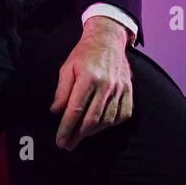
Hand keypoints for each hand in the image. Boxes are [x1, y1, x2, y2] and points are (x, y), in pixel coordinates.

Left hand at [50, 16, 132, 150]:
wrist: (108, 39)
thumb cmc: (84, 54)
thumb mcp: (67, 67)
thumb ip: (62, 90)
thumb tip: (56, 111)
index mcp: (87, 78)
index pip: (75, 110)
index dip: (66, 128)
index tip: (60, 140)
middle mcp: (105, 84)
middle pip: (91, 119)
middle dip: (77, 136)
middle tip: (68, 145)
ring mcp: (119, 88)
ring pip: (107, 119)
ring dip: (93, 132)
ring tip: (81, 136)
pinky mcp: (129, 90)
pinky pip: (123, 114)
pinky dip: (112, 123)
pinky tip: (101, 125)